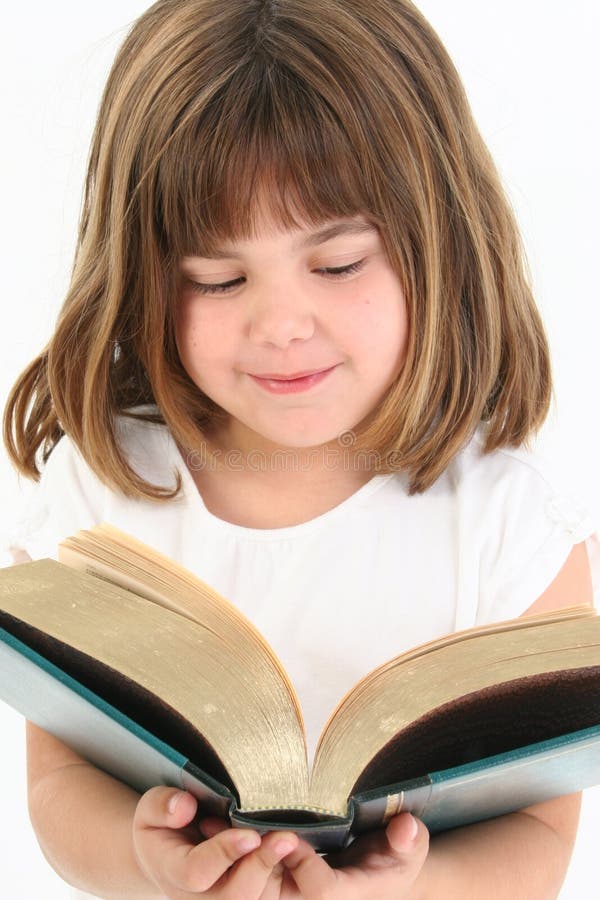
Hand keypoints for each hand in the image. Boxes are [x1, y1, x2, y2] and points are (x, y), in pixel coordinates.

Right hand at [132, 787, 299, 898]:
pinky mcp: (257, 898)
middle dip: (262, 865)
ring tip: (289, 838)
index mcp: (174, 871)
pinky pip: (286, 898)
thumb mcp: (151, 810)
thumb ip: (162, 805)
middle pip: (236, 897)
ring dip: (283, 871)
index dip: (224, 854)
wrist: (172, 860)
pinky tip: (300, 852)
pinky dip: (301, 880)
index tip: (249, 834)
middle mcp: (202, 898)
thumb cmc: (165, 831)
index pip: (196, 872)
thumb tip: (185, 806)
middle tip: (283, 836)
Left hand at [200, 811, 428, 898]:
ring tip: (209, 823)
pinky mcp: (277, 879)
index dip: (303, 867)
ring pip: (254, 883)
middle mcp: (310, 897)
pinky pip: (246, 870)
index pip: (318, 890)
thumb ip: (408, 839)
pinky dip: (228, 851)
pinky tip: (206, 823)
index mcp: (344, 893)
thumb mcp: (409, 848)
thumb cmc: (398, 857)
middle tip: (235, 828)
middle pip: (276, 891)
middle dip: (255, 861)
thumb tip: (407, 827)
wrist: (384, 872)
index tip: (290, 836)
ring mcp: (291, 890)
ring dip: (232, 855)